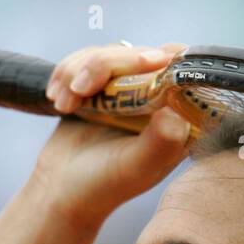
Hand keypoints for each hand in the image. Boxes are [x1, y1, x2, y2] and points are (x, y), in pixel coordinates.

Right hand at [32, 41, 190, 226]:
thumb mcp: (134, 168)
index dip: (167, 60)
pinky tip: (58, 100)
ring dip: (79, 70)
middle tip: (80, 89)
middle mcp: (158, 104)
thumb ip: (160, 141)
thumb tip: (175, 110)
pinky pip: (89, 58)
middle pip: (144, 54)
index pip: (185, 74)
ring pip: (111, 52)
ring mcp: (129, 93)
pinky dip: (68, 72)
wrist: (58, 190)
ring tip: (65, 103)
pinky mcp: (102, 87)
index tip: (142, 63)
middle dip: (105, 65)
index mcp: (179, 123)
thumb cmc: (100, 186)